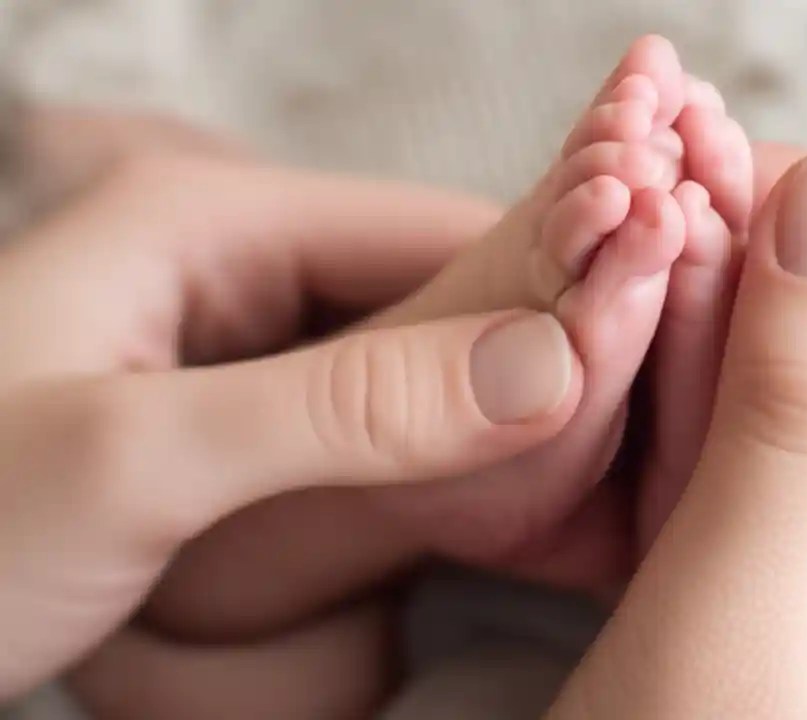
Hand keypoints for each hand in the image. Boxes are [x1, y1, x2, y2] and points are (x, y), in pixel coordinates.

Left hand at [0, 137, 586, 699]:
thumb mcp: (130, 461)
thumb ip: (347, 410)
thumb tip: (554, 367)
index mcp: (210, 222)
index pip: (437, 227)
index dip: (557, 275)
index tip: (657, 325)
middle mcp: (239, 273)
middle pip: (442, 294)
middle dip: (532, 352)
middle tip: (626, 418)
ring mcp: (248, 357)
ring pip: (421, 367)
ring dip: (492, 416)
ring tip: (580, 465)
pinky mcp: (249, 430)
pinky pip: (380, 428)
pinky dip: (440, 461)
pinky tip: (494, 498)